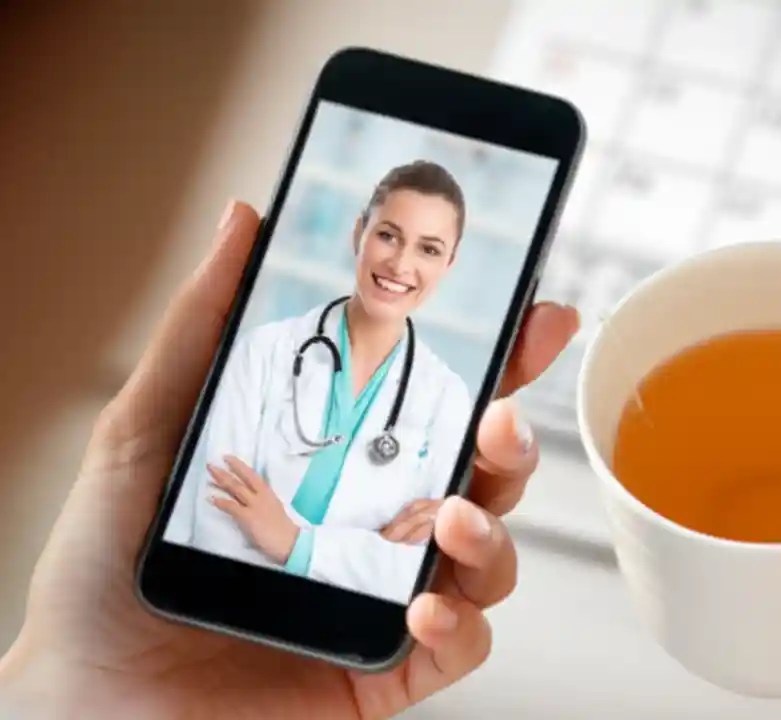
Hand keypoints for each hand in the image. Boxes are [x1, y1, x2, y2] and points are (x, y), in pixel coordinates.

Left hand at [0, 200, 580, 718]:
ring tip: (452, 519)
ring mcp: (388, 599)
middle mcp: (378, 530)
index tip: (537, 318)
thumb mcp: (150, 430)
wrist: (83, 697)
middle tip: (499, 420)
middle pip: (486, 478)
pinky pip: (461, 647)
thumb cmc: (108, 571)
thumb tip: (245, 222)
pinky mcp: (385, 672)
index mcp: (343, 469)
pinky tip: (424, 607)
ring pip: (492, 560)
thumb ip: (202, 327)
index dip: (500, 364)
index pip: (437, 407)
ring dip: (493, 534)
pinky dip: (460, 626)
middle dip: (515, 443)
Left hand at [208, 455, 298, 563]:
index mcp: (269, 494)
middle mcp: (261, 496)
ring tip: (211, 473)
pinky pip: (232, 507)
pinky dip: (221, 502)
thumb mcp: (275, 510)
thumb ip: (263, 504)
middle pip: (242, 480)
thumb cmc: (284, 530)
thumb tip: (250, 502)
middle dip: (226, 471)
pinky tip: (212, 498)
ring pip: (236, 488)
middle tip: (212, 464)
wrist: (290, 541)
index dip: (240, 466)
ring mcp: (254, 506)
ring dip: (221, 480)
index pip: (253, 476)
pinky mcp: (248, 517)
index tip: (229, 459)